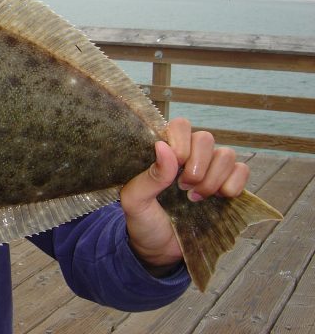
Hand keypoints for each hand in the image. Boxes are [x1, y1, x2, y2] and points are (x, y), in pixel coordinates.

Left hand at [119, 117, 249, 270]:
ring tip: (196, 198)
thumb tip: (163, 146)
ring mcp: (210, 170)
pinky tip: (219, 198)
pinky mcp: (228, 186)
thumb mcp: (135, 201)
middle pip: (206, 138)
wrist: (160, 251)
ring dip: (213, 178)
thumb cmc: (144, 221)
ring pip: (226, 154)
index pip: (181, 126)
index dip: (182, 141)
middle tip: (184, 188)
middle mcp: (189, 156)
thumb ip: (150, 175)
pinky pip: (242, 170)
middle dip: (197, 165)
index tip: (176, 164)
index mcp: (164, 153)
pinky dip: (233, 184)